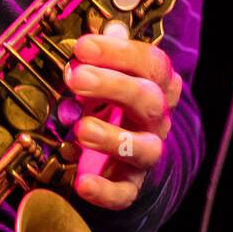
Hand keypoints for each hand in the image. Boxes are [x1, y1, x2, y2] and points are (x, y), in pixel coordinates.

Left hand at [63, 33, 182, 209]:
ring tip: (81, 129)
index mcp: (155, 87)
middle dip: (112, 86)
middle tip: (76, 78)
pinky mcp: (131, 187)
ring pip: (143, 147)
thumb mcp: (108, 80)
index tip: (83, 47)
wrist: (125, 162)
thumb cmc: (113, 110)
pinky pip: (124, 192)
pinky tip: (83, 183)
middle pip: (148, 99)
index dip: (120, 53)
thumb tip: (94, 39)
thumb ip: (100, 62)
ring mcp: (145, 154)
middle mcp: (156, 120)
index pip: (152, 64)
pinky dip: (105, 190)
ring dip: (112, 136)